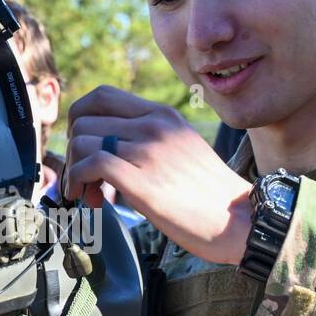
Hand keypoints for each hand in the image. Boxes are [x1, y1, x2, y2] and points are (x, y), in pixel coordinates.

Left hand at [64, 85, 253, 265]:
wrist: (241, 220)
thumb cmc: (210, 194)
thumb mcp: (182, 146)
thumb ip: (151, 138)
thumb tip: (111, 147)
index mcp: (162, 115)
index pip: (101, 96)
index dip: (79, 120)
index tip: (83, 148)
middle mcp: (154, 126)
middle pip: (83, 119)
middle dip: (73, 151)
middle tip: (85, 180)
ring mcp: (149, 152)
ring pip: (82, 142)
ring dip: (74, 170)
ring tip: (90, 196)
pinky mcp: (144, 183)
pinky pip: (91, 165)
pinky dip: (78, 181)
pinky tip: (88, 199)